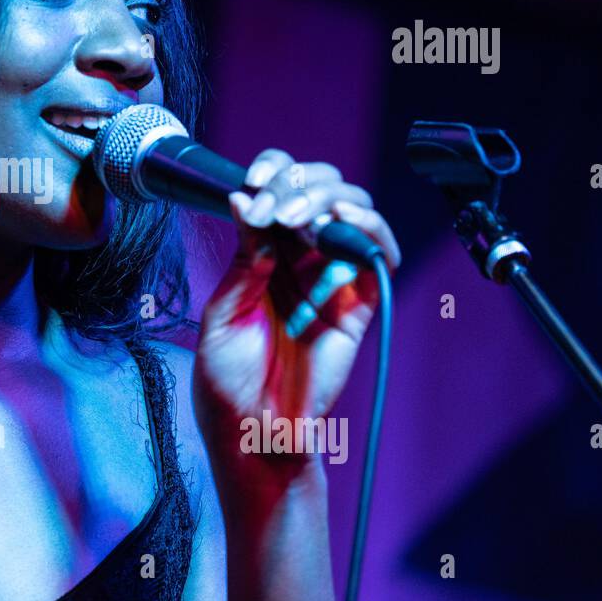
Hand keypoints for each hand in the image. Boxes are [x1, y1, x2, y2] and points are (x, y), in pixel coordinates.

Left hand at [193, 149, 400, 483]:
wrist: (253, 428)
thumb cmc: (228, 376)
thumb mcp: (223, 310)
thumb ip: (243, 257)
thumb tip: (244, 199)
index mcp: (263, 250)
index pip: (278, 190)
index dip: (272, 172)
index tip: (252, 181)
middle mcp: (301, 256)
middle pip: (318, 188)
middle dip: (296, 184)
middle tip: (271, 209)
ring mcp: (333, 276)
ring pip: (351, 209)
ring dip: (327, 199)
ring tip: (299, 219)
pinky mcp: (359, 301)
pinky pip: (378, 253)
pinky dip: (367, 228)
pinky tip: (340, 224)